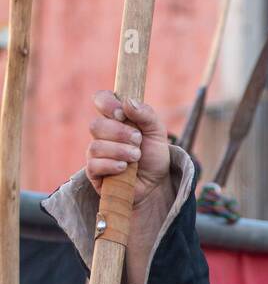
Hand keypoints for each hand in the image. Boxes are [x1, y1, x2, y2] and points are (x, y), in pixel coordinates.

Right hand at [86, 91, 169, 206]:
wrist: (156, 184)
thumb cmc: (154, 155)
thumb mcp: (157, 132)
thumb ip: (146, 115)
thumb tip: (127, 102)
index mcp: (115, 117)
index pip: (100, 100)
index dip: (107, 104)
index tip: (122, 114)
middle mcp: (102, 133)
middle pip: (96, 125)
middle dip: (119, 133)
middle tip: (138, 141)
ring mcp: (96, 153)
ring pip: (96, 146)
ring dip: (119, 151)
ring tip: (136, 157)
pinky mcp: (94, 173)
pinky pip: (94, 165)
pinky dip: (111, 165)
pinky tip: (124, 168)